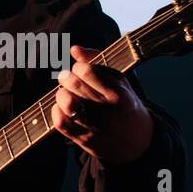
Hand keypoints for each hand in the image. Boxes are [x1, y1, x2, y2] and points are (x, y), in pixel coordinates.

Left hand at [52, 45, 154, 164]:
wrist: (135, 142)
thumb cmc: (125, 106)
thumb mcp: (121, 83)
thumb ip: (98, 63)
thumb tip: (74, 49)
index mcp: (117, 93)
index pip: (87, 70)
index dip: (78, 66)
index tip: (80, 70)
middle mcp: (105, 110)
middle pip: (73, 84)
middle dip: (66, 77)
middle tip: (68, 79)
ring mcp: (93, 125)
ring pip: (65, 102)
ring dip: (61, 93)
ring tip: (67, 93)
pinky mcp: (82, 138)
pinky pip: (60, 121)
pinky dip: (57, 111)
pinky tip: (64, 108)